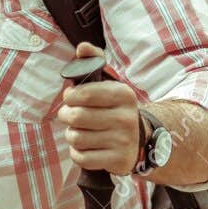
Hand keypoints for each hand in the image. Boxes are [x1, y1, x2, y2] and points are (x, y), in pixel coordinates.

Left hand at [57, 42, 141, 175]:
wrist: (140, 139)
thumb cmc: (115, 108)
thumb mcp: (110, 83)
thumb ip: (94, 62)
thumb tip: (81, 47)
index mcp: (124, 94)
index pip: (84, 94)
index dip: (70, 96)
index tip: (70, 98)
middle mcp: (126, 117)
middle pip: (76, 117)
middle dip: (66, 116)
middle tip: (69, 115)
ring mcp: (123, 141)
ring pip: (76, 138)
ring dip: (72, 135)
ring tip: (79, 131)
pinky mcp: (118, 161)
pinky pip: (81, 157)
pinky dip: (78, 153)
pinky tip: (86, 147)